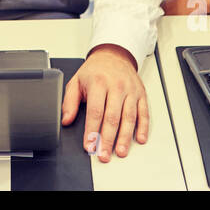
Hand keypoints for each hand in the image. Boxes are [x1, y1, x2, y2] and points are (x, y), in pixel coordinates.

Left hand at [61, 44, 147, 161]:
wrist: (114, 55)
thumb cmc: (95, 70)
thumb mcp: (76, 81)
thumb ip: (69, 102)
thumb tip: (66, 120)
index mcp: (98, 83)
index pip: (95, 111)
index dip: (92, 131)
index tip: (89, 145)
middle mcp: (116, 87)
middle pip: (113, 117)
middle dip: (108, 139)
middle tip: (104, 154)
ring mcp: (130, 91)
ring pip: (129, 117)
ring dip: (125, 137)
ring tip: (121, 151)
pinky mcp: (141, 94)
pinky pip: (144, 113)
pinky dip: (143, 127)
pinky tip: (139, 139)